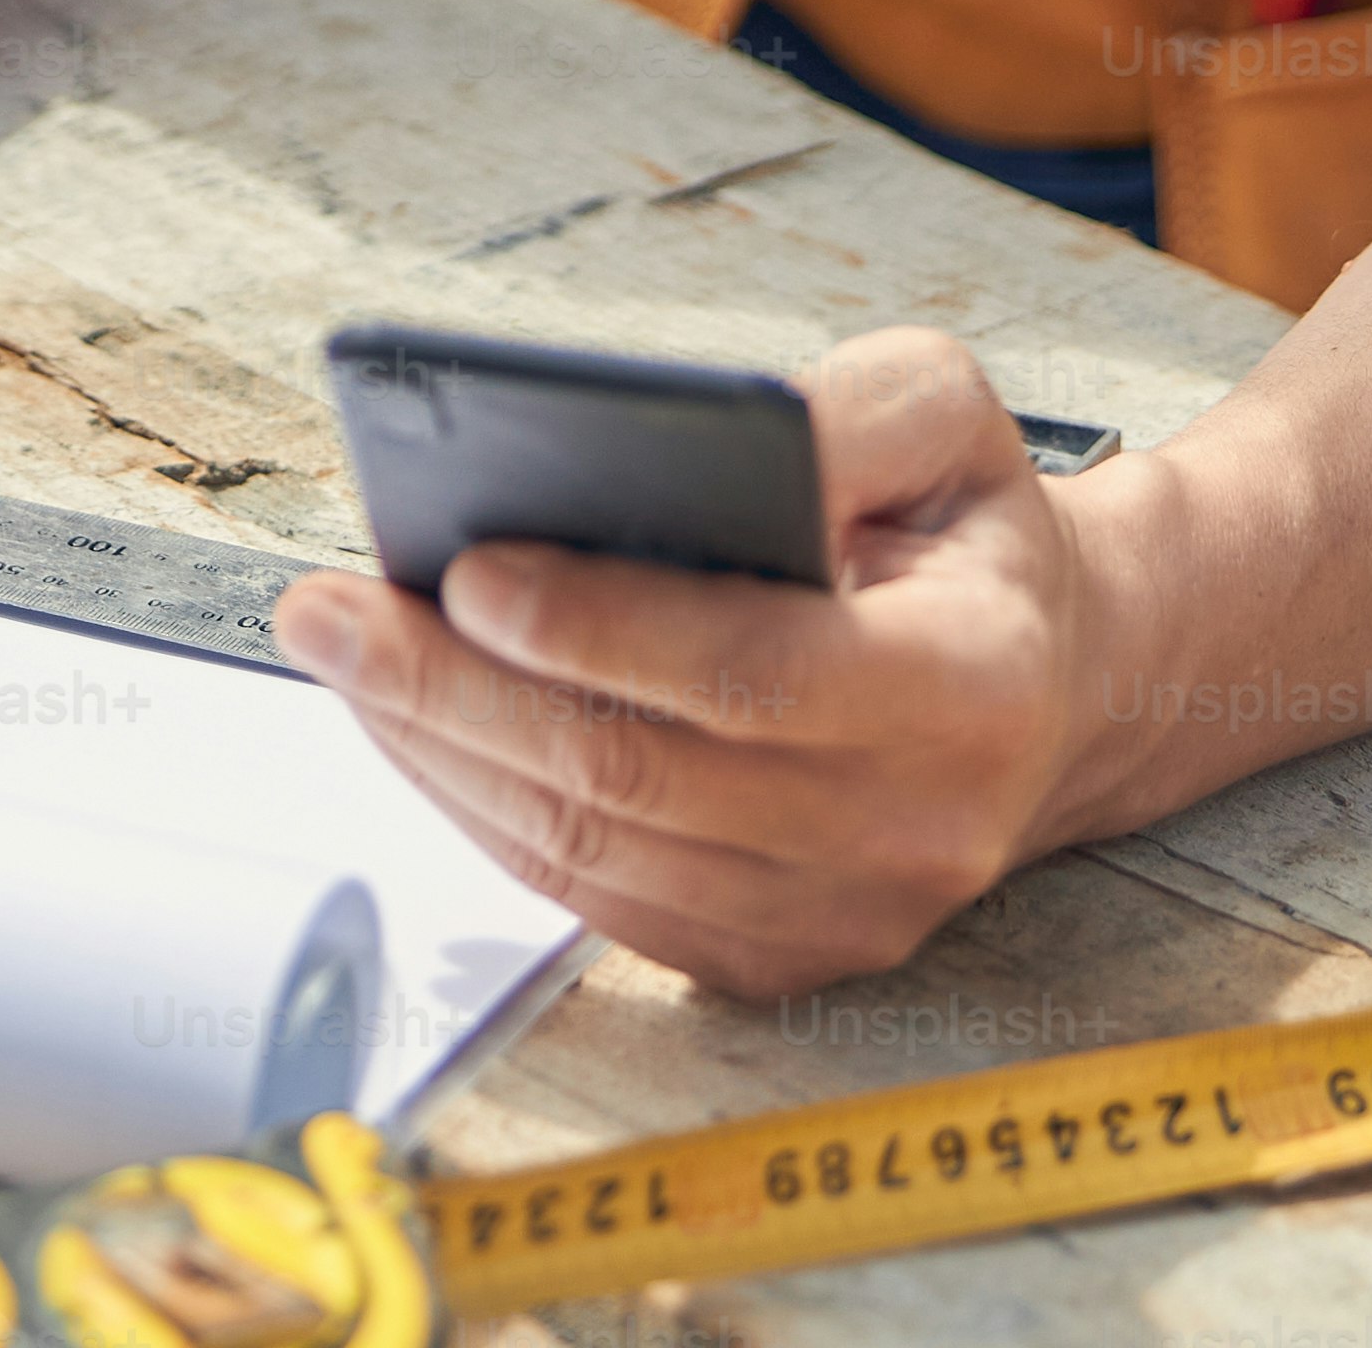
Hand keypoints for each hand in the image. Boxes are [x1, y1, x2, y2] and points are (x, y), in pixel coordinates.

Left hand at [269, 330, 1083, 997]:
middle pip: (641, 775)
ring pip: (595, 847)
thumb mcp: (947, 418)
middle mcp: (916, 828)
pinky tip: (411, 723)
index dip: (602, 628)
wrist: (1047, 689)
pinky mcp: (774, 960)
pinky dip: (481, 808)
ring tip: (337, 650)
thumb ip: (847, 411)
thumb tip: (707, 440)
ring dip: (439, 750)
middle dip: (455, 689)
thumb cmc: (962, 534)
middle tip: (325, 610)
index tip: (465, 569)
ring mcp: (844, 917)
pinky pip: (594, 895)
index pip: (759, 671)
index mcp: (973, 686)